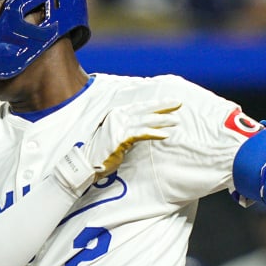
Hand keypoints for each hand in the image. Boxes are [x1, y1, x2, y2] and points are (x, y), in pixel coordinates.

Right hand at [54, 100, 180, 194]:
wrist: (86, 162)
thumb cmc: (102, 151)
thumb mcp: (116, 134)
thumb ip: (129, 128)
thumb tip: (145, 127)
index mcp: (117, 114)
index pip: (140, 106)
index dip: (156, 104)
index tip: (170, 102)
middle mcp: (118, 116)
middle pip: (145, 110)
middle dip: (163, 106)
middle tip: (179, 103)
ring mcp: (118, 126)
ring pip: (145, 121)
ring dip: (162, 120)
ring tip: (176, 121)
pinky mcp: (120, 138)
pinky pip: (141, 134)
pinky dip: (154, 133)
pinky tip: (165, 135)